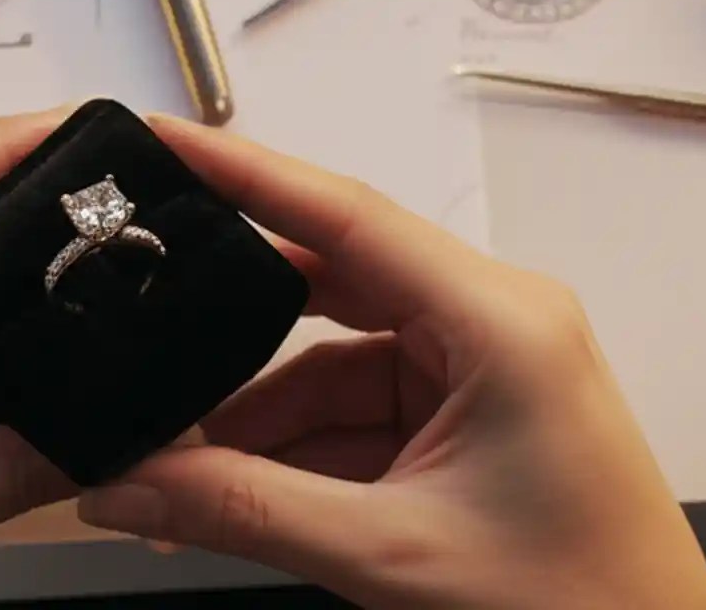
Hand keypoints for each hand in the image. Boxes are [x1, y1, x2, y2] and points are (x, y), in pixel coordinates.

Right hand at [78, 116, 705, 608]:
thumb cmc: (578, 605)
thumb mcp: (390, 552)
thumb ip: (241, 511)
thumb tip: (126, 484)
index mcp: (500, 323)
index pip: (348, 218)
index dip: (247, 173)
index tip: (167, 142)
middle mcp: (489, 326)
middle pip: (330, 286)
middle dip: (232, 322)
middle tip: (146, 316)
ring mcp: (472, 372)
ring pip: (329, 364)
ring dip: (254, 415)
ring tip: (174, 460)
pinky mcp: (457, 419)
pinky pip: (349, 413)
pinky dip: (289, 450)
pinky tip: (228, 489)